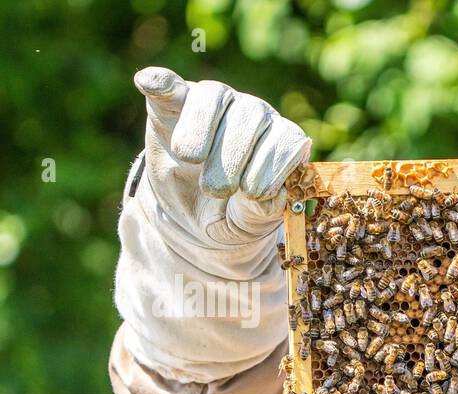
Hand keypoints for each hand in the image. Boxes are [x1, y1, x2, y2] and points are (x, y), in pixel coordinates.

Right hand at [133, 66, 310, 249]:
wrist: (190, 214)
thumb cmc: (229, 214)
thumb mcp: (245, 223)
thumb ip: (258, 212)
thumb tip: (269, 200)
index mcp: (280, 142)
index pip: (287, 138)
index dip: (272, 165)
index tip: (252, 193)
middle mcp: (253, 114)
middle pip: (252, 114)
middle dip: (234, 153)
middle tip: (215, 190)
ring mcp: (215, 102)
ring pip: (215, 95)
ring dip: (201, 127)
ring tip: (190, 158)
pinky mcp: (175, 100)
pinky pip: (169, 83)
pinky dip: (160, 82)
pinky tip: (147, 83)